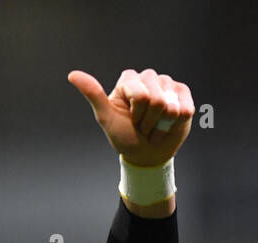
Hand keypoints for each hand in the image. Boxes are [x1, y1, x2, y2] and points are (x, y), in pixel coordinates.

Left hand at [67, 67, 194, 166]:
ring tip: (155, 125)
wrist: (146, 153)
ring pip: (171, 106)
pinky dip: (176, 123)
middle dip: (149, 121)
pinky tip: (169, 123)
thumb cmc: (124, 135)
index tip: (131, 120)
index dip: (137, 115)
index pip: (141, 95)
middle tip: (143, 125)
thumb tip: (72, 74)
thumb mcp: (106, 118)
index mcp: (128, 79)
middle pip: (156, 100)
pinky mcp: (182, 94)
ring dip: (162, 124)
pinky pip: (185, 108)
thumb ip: (93, 94)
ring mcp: (167, 84)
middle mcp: (148, 77)